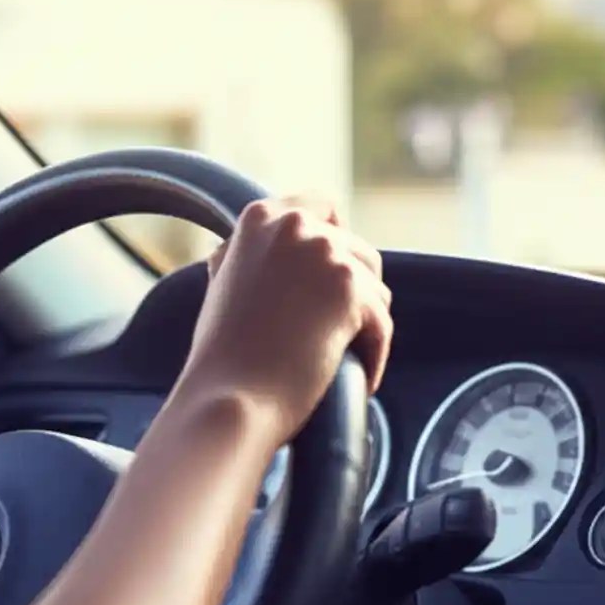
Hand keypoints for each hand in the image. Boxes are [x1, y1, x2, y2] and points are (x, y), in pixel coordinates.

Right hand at [180, 197, 391, 445]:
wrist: (229, 398)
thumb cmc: (223, 353)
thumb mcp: (226, 279)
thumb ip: (252, 250)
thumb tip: (286, 238)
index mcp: (259, 218)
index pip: (322, 206)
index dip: (335, 238)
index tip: (332, 273)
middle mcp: (294, 226)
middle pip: (357, 250)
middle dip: (354, 292)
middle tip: (334, 331)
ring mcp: (325, 254)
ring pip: (375, 288)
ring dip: (365, 323)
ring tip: (342, 355)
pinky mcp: (351, 290)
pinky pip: (381, 325)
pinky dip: (373, 356)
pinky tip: (359, 380)